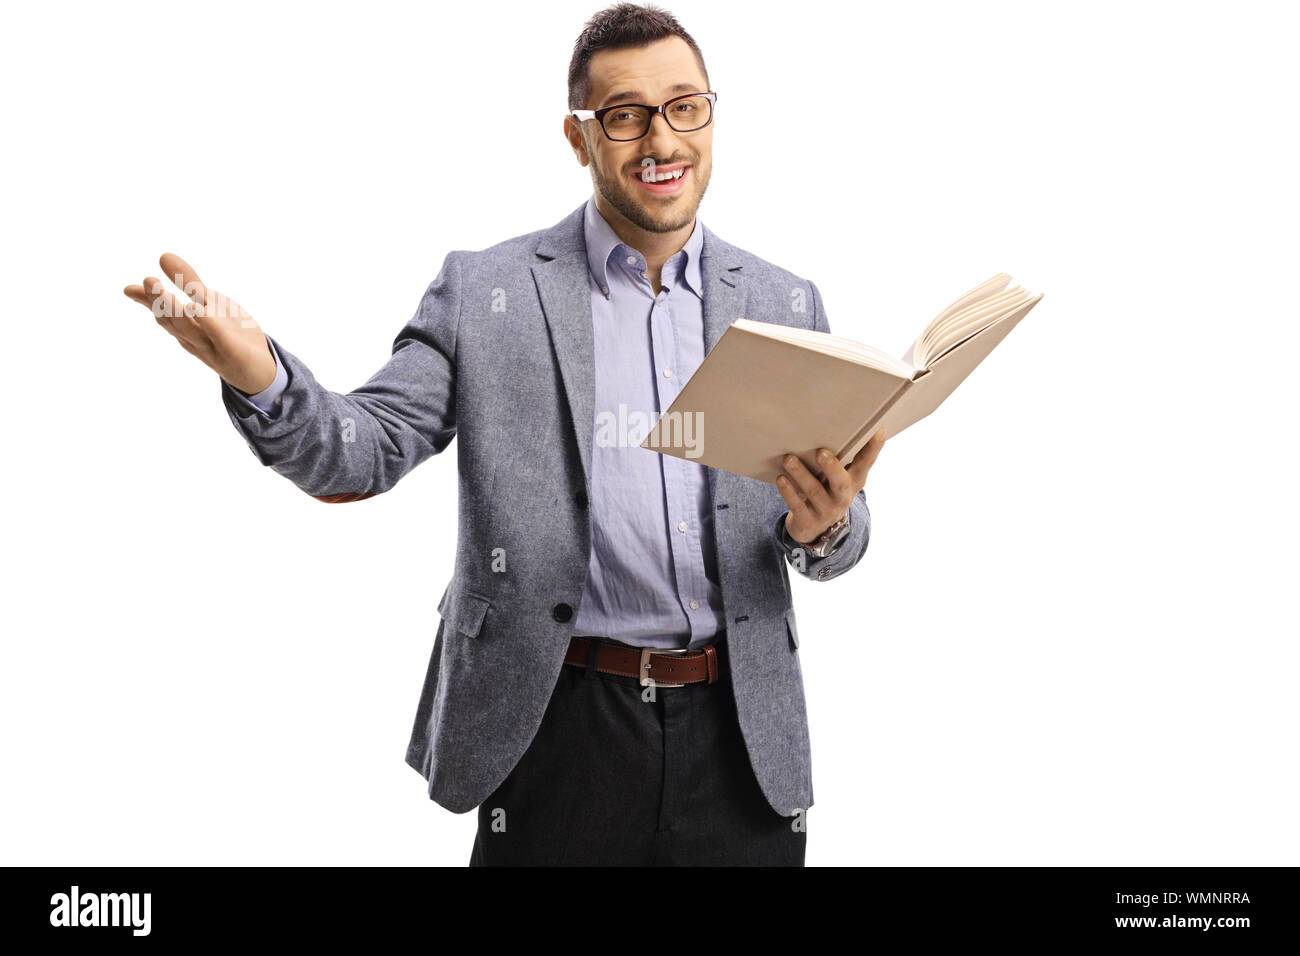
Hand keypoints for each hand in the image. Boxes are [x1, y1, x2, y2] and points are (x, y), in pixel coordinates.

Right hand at [123, 253, 276, 394]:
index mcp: (186, 326)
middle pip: (172, 320)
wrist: (261, 371)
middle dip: (159, 301)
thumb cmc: (232, 335)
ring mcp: (212, 347)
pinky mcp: (234, 352)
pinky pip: (220, 337)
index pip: (162, 313)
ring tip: (165, 292)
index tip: (129, 289)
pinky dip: (209, 323)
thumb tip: (163, 256)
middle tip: (148, 281)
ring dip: (176, 310)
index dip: (146, 300)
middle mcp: (194, 338)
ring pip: (190, 329)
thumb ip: (188, 282)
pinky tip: (198, 308)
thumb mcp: (211, 303)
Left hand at [777, 428, 885, 543]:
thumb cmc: (827, 489)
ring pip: (814, 491)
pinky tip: (781, 478)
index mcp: (855, 480)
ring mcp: (826, 510)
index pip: (867, 462)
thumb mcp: (840, 476)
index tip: (878, 429)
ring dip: (801, 474)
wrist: (814, 528)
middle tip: (820, 452)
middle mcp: (843, 496)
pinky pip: (798, 505)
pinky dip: (788, 492)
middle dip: (831, 467)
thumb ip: (842, 456)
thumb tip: (838, 419)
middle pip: (840, 482)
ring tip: (788, 459)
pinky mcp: (808, 521)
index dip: (873, 447)